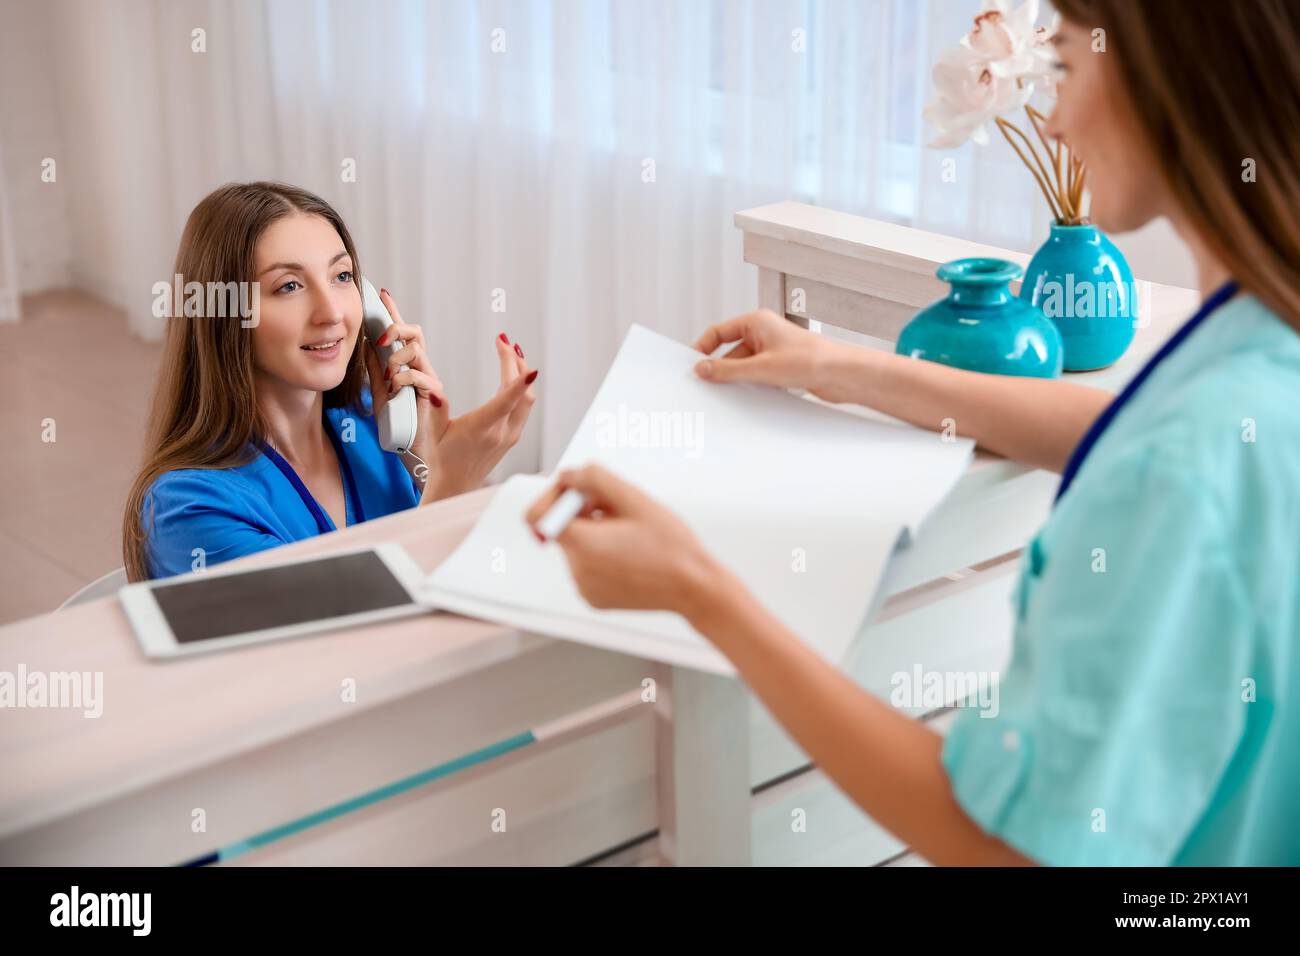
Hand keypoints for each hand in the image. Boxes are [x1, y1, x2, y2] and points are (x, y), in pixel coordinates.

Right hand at [364, 289, 536, 498]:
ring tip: (511, 354)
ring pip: (527, 400)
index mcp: (483, 428)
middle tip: (504, 342)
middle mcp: (502, 431)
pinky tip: (513, 378)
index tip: (523, 359)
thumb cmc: (443, 461)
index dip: (518, 379)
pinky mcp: (512, 437)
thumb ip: (435, 410)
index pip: (507, 399)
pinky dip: (521, 389)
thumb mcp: (434, 434)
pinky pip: (525, 408)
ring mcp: (510, 435)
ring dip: (522, 375)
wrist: (455, 487)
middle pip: (522, 393)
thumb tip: (435, 391)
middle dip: (516, 363)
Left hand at [525, 464, 724, 617]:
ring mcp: (584, 588)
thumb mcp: (634, 497)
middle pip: (561, 528)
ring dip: (594, 531)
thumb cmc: (671, 543)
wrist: (694, 587)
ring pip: (575, 545)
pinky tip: (630, 551)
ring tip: (630, 532)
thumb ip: (594, 477)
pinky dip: (601, 553)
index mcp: (582, 545)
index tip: (578, 491)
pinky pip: (586, 566)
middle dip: (583, 511)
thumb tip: (566, 476)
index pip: (537, 515)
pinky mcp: (594, 598)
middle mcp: (577, 570)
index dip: (553, 495)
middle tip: (618, 508)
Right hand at [692, 308, 860, 403]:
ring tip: (733, 393)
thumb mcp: (760, 367)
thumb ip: (727, 369)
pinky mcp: (781, 367)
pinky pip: (758, 375)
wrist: (840, 374)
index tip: (693, 366)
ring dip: (739, 379)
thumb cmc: (810, 360)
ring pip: (744, 366)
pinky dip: (752, 385)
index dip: (703, 348)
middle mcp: (764, 333)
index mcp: (756, 322)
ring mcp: (773, 350)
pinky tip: (752, 395)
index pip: (719, 332)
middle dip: (721, 368)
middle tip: (708, 385)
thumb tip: (703, 369)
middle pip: (730, 351)